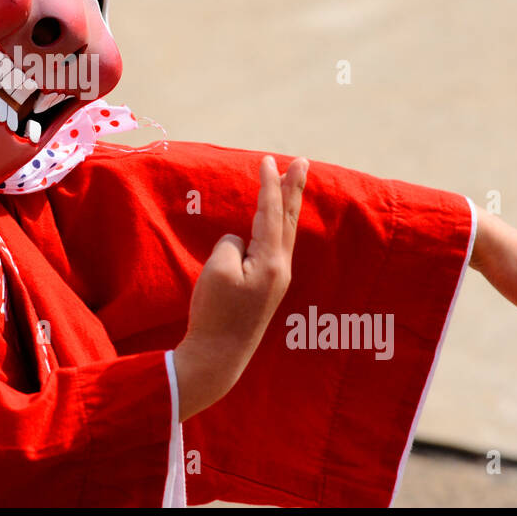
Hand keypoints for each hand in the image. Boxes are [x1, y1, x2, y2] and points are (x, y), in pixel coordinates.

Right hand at [173, 155, 308, 420]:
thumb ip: (232, 244)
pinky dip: (275, 227)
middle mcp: (280, 268)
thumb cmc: (215, 312)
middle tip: (301, 163)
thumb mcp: (218, 269)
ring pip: (284, 234)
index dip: (269, 185)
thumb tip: (239, 241)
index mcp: (271, 260)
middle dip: (292, 189)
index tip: (268, 159)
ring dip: (286, 207)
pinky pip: (274, 248)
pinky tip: (271, 226)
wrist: (218, 356)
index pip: (271, 213)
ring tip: (290, 186)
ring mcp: (275, 280)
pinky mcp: (266, 290)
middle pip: (288, 220)